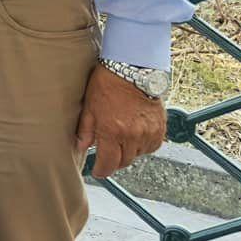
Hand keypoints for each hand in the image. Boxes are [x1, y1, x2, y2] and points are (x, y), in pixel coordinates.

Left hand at [75, 63, 166, 177]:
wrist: (132, 69)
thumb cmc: (106, 85)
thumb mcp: (89, 106)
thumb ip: (85, 130)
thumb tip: (80, 147)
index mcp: (112, 131)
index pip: (108, 164)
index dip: (101, 170)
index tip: (98, 171)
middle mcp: (132, 136)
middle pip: (124, 162)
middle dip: (114, 161)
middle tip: (107, 155)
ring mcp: (148, 132)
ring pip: (138, 155)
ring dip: (129, 152)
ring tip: (120, 140)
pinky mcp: (160, 128)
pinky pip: (152, 147)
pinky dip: (143, 145)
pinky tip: (135, 136)